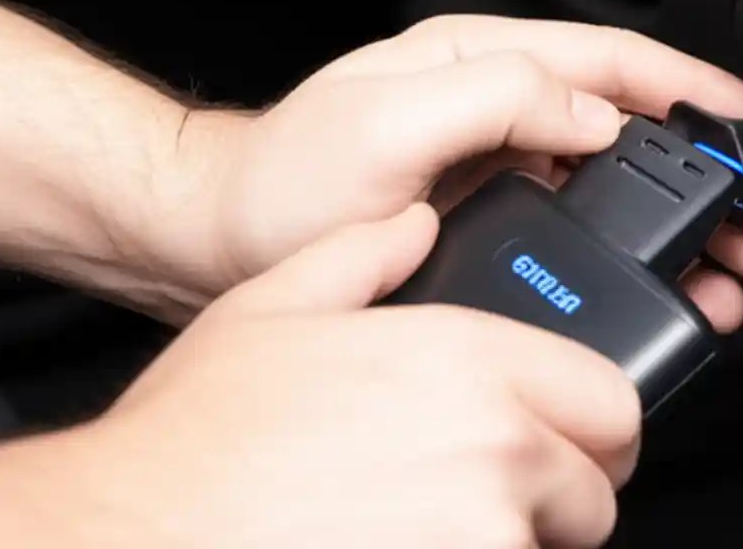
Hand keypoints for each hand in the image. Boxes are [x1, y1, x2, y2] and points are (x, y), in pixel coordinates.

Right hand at [69, 205, 640, 547]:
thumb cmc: (194, 437)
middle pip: (595, 489)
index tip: (569, 439)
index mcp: (467, 361)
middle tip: (493, 495)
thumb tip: (413, 225)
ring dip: (512, 543)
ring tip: (428, 527)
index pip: (613, 399)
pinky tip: (403, 546)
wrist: (130, 536)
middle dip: (559, 495)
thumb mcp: (271, 306)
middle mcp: (494, 447)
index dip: (592, 425)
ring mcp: (481, 535)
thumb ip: (363, 255)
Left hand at [160, 15, 742, 327]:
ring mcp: (497, 160)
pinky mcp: (491, 210)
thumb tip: (592, 114)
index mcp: (480, 63)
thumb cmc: (283, 182)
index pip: (611, 62)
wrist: (222, 240)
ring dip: (683, 223)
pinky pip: (585, 221)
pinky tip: (663, 282)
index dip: (692, 92)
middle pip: (631, 126)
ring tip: (735, 270)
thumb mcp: (384, 123)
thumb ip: (494, 97)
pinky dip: (635, 250)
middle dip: (710, 175)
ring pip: (617, 181)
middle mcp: (497, 106)